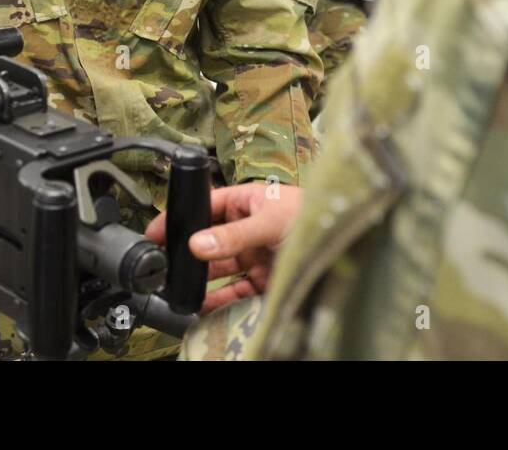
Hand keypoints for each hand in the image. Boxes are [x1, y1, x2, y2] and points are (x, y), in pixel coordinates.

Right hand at [145, 182, 303, 313]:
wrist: (351, 244)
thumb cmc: (314, 218)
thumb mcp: (271, 221)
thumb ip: (234, 235)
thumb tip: (197, 244)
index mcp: (247, 201)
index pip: (206, 206)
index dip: (181, 217)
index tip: (156, 232)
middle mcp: (247, 227)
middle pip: (208, 240)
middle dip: (187, 253)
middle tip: (162, 266)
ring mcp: (254, 255)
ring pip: (218, 268)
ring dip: (198, 279)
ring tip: (176, 289)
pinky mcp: (263, 280)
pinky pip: (233, 291)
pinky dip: (216, 300)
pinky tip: (200, 306)